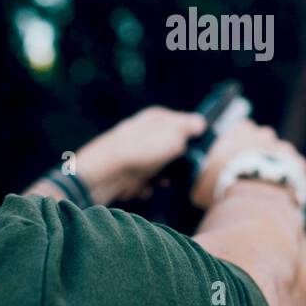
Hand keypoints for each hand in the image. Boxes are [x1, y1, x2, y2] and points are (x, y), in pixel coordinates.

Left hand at [72, 106, 205, 205]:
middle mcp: (145, 134)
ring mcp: (136, 154)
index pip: (183, 122)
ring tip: (162, 180)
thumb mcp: (172, 134)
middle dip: (179, 160)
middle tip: (183, 166)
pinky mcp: (128, 173)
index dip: (193, 135)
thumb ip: (188, 128)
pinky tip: (145, 187)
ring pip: (161, 167)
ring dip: (165, 177)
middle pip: (172, 147)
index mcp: (156, 118)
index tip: (201, 146)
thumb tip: (200, 123)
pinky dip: (148, 187)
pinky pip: (147, 182)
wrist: (103, 174)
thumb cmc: (139, 150)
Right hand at [191, 119, 305, 210]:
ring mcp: (284, 148)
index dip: (237, 145)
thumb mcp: (201, 184)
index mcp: (240, 130)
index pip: (240, 129)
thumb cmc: (224, 189)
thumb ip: (203, 178)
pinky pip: (295, 171)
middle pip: (261, 140)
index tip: (234, 159)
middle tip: (248, 175)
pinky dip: (289, 180)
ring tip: (265, 188)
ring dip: (274, 167)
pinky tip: (280, 194)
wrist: (256, 203)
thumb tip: (199, 185)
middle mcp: (264, 134)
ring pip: (279, 155)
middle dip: (257, 154)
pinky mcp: (300, 165)